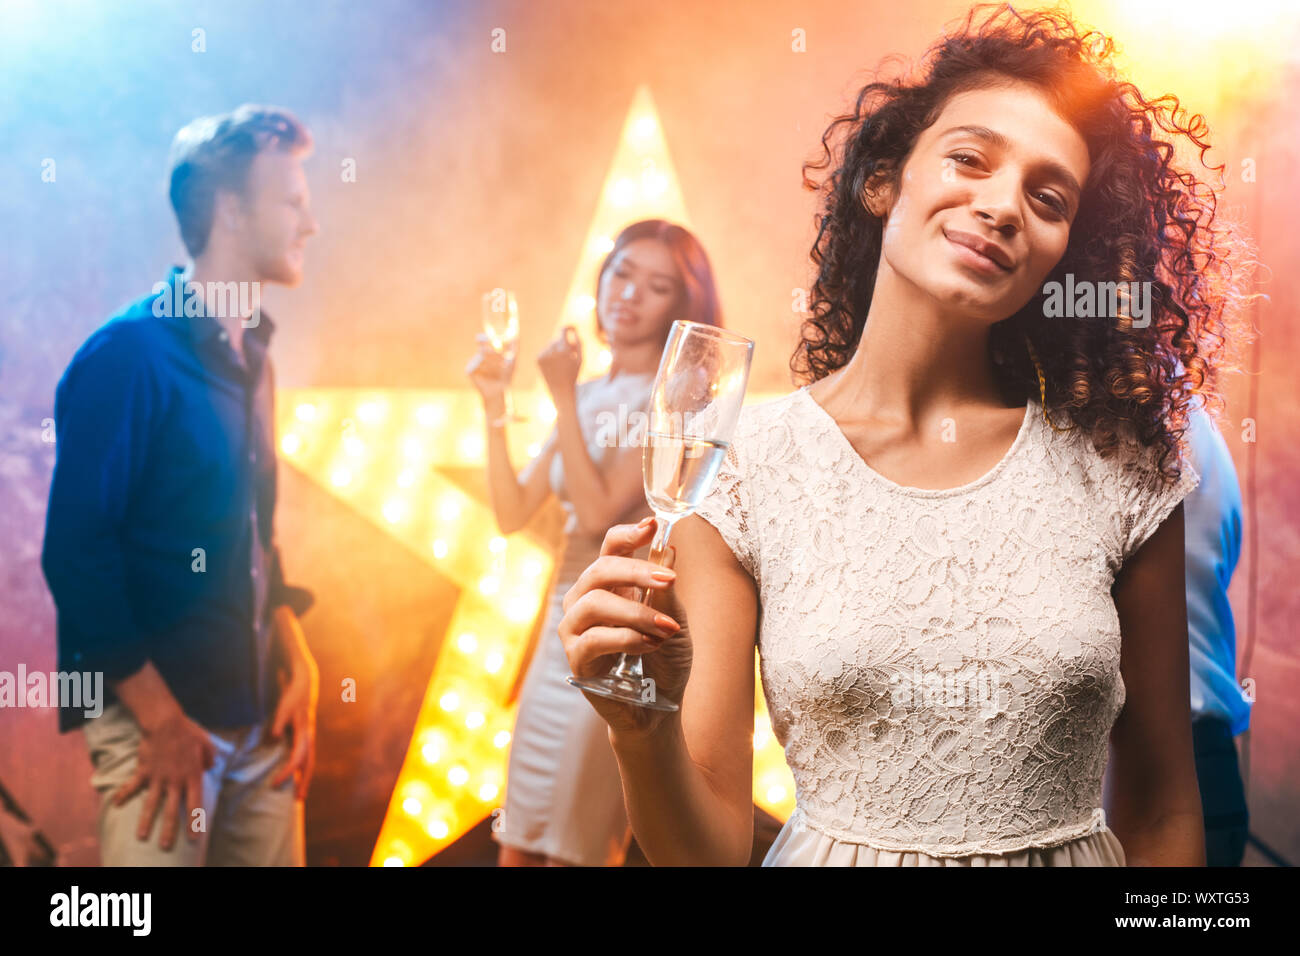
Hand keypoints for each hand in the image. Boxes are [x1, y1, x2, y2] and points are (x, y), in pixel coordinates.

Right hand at [111, 711, 215, 849]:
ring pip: (151, 804)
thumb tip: (209, 768)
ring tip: (142, 837)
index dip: (194, 823)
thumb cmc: (188, 732)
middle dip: (169, 830)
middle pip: (172, 811)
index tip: (193, 839)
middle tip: (166, 847)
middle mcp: (175, 781)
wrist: (165, 722)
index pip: (194, 805)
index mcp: (192, 776)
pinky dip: (123, 795)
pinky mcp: (144, 771)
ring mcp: (158, 778)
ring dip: (146, 821)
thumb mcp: (207, 744)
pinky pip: (132, 786)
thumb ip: (210, 759)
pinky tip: (116, 805)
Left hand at [269, 620, 318, 800]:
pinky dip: (299, 777)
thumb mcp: (283, 646)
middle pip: (303, 743)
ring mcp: (305, 729)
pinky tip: (294, 795)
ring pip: (307, 757)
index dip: (282, 720)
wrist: (305, 671)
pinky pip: (302, 760)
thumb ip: (281, 633)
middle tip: (278, 782)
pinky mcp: (300, 737)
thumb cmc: (289, 661)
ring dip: (299, 778)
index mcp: (296, 697)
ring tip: (292, 800)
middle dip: (293, 764)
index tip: (272, 734)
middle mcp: (304, 717)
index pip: (290, 710)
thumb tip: (278, 611)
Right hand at [466, 332, 512, 415]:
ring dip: (494, 365)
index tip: (488, 338)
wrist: (498, 391)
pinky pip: (478, 365)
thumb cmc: (505, 375)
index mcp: (487, 351)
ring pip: (483, 358)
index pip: (483, 339)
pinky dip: (486, 370)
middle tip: (504, 364)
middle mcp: (478, 356)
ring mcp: (473, 363)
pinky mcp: (469, 370)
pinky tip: (487, 376)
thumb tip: (516, 331)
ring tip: (496, 373)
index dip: (484, 338)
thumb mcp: (512, 359)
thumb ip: (514, 345)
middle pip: (485, 349)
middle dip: (497, 356)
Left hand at [538, 325, 581, 399]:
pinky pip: (545, 350)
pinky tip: (553, 365)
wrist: (560, 390)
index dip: (569, 327)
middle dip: (564, 343)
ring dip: (557, 349)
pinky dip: (549, 354)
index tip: (572, 327)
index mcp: (565, 351)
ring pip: (551, 344)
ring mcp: (543, 355)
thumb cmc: (573, 374)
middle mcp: (553, 351)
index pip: (564, 331)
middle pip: (558, 338)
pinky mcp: (538, 358)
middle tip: (570, 353)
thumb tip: (574, 329)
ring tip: (561, 362)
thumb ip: (579, 342)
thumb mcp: (581, 358)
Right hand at [559, 517, 691, 738]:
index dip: (626, 535)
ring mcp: (576, 630)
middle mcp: (586, 602)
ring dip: (635, 613)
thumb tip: (669, 551)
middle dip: (635, 571)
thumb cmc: (663, 660)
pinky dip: (626, 639)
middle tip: (669, 580)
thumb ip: (666, 593)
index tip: (652, 525)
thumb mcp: (673, 622)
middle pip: (599, 570)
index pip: (609, 550)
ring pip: (594, 603)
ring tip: (665, 629)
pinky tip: (648, 646)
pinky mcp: (576, 659)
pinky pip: (593, 639)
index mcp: (610, 587)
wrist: (659, 708)